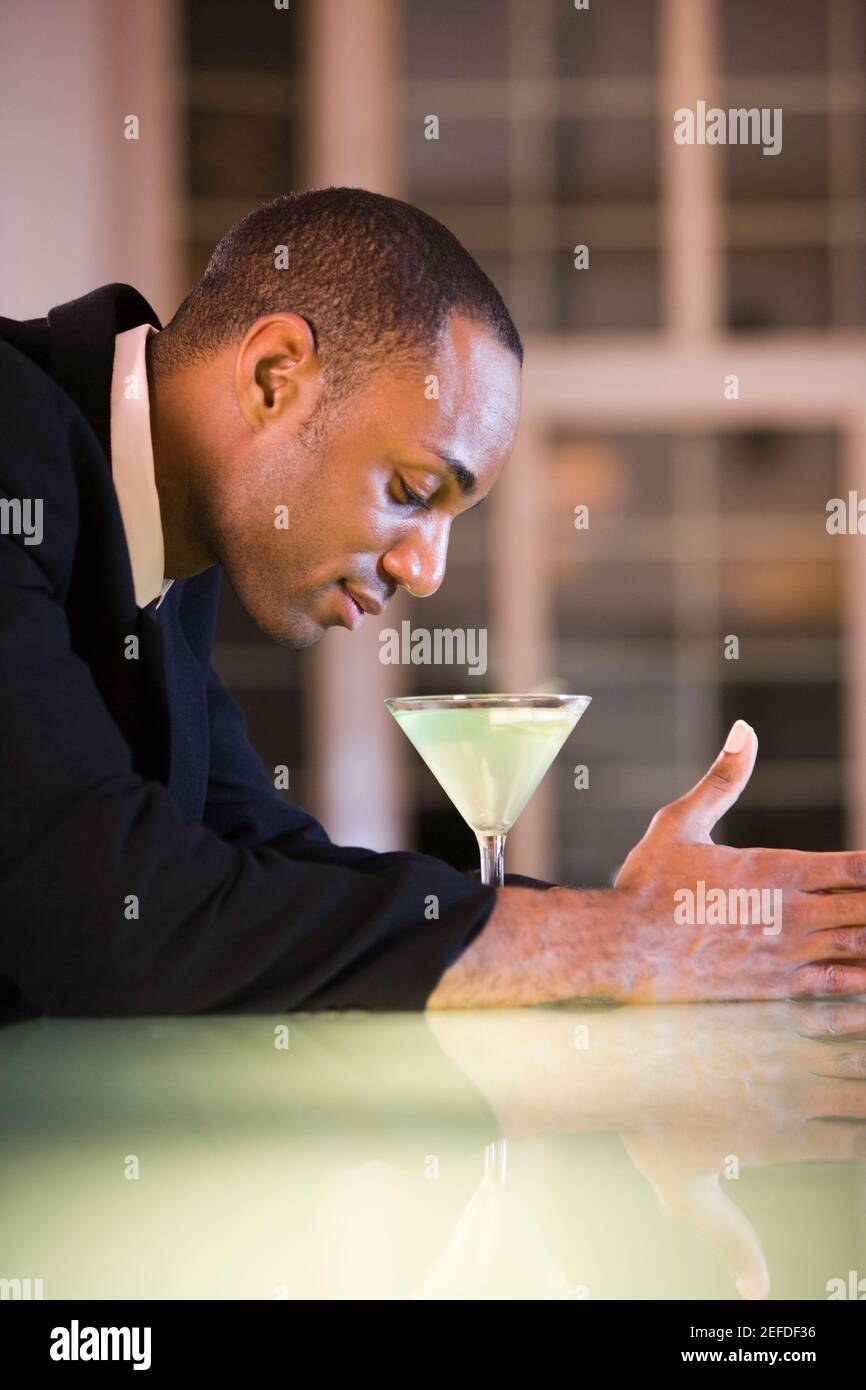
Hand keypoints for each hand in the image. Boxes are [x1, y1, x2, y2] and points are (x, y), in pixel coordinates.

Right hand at [607, 719, 865, 1000]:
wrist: (624, 945)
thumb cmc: (648, 881)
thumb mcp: (682, 821)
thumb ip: (723, 779)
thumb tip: (743, 729)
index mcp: (775, 869)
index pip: (854, 867)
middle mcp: (791, 911)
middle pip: (865, 908)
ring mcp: (786, 952)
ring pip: (858, 946)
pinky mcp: (774, 986)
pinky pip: (836, 987)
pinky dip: (862, 982)